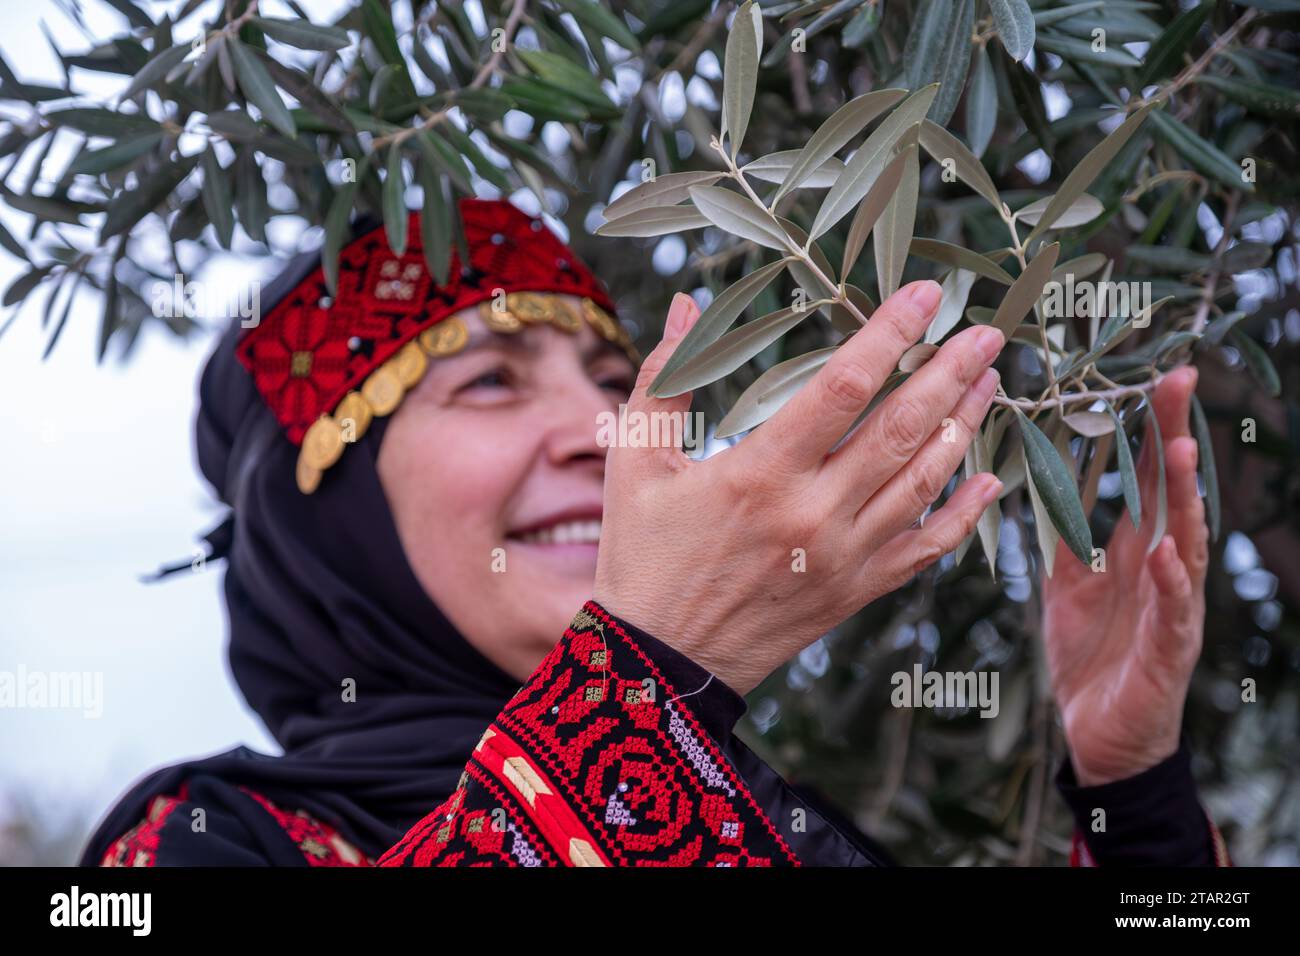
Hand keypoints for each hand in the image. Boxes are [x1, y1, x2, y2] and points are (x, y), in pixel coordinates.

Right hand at [595, 281, 1003, 695]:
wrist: (659, 663)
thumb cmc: (640, 557)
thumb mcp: (635, 463)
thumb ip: (665, 380)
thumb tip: (690, 305)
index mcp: (759, 474)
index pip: (842, 387)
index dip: (889, 334)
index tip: (924, 296)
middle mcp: (812, 514)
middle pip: (900, 429)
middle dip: (948, 373)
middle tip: (984, 333)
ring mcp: (841, 558)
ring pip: (922, 483)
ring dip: (961, 427)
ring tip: (988, 383)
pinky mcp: (854, 593)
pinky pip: (923, 550)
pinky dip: (963, 517)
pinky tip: (989, 481)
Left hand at [1042, 366, 1208, 785]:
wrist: (1100, 735)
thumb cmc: (1093, 655)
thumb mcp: (1067, 587)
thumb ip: (1065, 537)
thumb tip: (1040, 484)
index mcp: (1136, 549)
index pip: (1147, 478)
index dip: (1152, 429)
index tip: (1157, 378)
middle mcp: (1162, 568)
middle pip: (1173, 494)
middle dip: (1176, 438)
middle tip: (1179, 382)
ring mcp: (1171, 607)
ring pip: (1185, 542)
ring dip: (1182, 496)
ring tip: (1178, 448)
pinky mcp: (1167, 650)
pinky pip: (1173, 612)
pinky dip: (1171, 581)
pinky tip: (1167, 552)